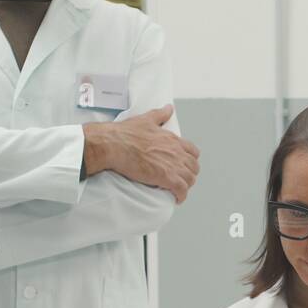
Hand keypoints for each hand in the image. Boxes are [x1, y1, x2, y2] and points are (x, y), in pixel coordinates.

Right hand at [82, 104, 200, 201]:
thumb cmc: (125, 133)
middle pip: (193, 167)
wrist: (113, 145)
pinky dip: (181, 196)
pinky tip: (176, 198)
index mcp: (172, 139)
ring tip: (177, 190)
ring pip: (190, 180)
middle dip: (188, 174)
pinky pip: (182, 190)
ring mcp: (173, 165)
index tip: (183, 165)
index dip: (189, 160)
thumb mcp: (146, 119)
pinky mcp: (166, 177)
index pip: (193, 152)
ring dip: (185, 186)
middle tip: (179, 179)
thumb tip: (169, 108)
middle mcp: (176, 152)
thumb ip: (160, 115)